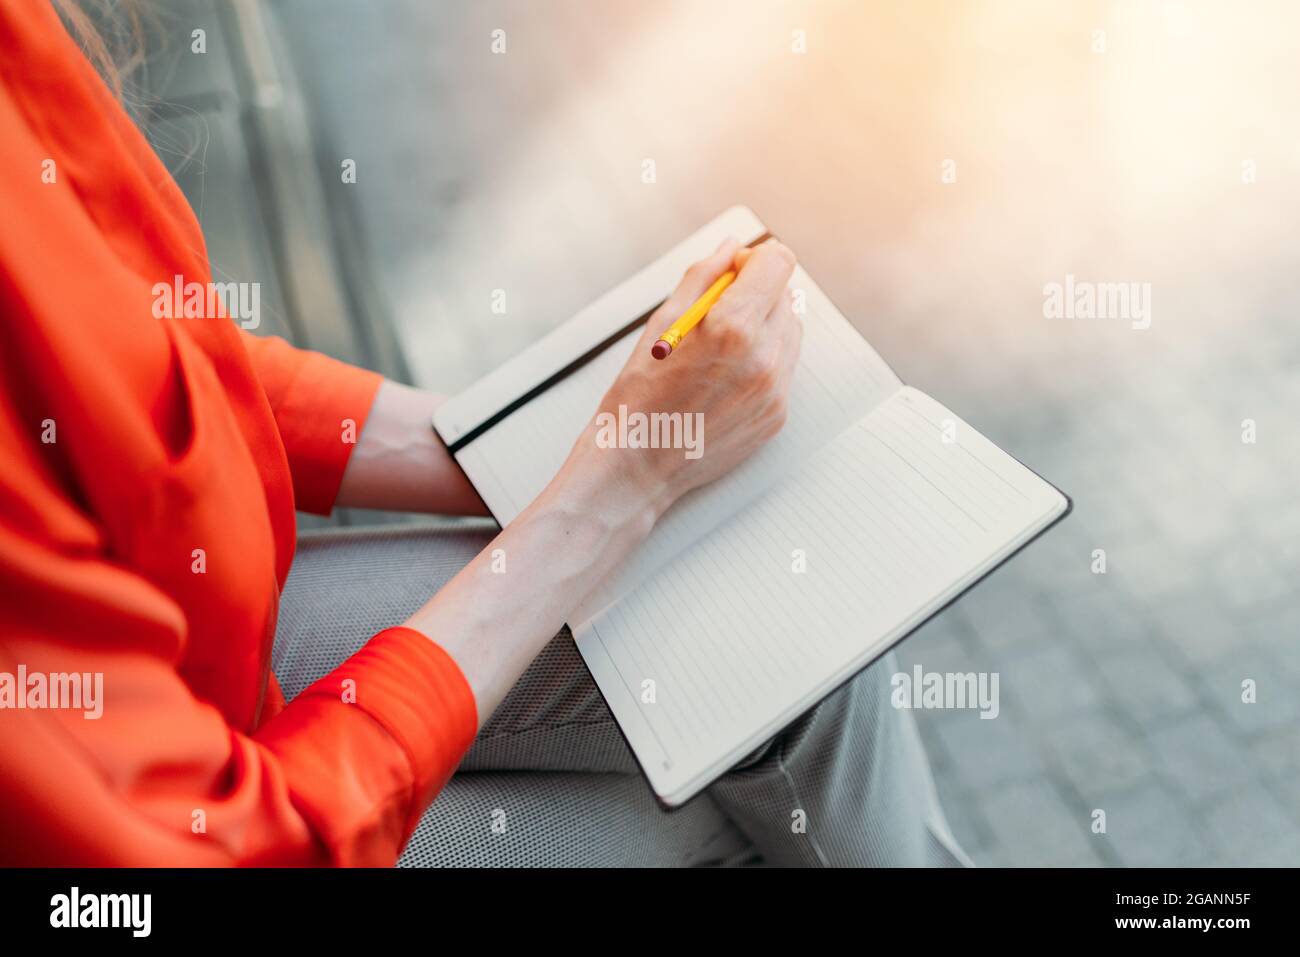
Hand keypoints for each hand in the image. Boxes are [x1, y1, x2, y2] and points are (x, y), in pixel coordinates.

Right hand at [564, 237, 802, 518]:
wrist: (638, 465)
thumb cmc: (640, 395)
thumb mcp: (662, 324)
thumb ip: (702, 278)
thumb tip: (730, 248)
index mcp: (733, 327)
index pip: (777, 263)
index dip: (753, 260)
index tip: (732, 273)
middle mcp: (765, 358)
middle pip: (786, 295)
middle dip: (756, 294)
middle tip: (716, 314)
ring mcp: (776, 390)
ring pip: (790, 332)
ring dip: (763, 327)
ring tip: (719, 351)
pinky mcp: (777, 415)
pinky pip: (783, 369)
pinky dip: (762, 362)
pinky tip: (724, 380)